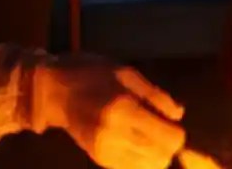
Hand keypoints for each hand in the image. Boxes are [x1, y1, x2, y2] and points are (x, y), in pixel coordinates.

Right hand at [38, 55, 186, 168]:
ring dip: (156, 155)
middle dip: (169, 146)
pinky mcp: (100, 160)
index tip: (169, 120)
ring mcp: (106, 152)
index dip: (177, 131)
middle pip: (163, 158)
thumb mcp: (126, 73)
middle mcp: (116, 136)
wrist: (53, 92)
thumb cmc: (91, 73)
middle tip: (160, 128)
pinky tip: (135, 142)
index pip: (170, 138)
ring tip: (147, 136)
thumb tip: (178, 115)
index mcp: (124, 110)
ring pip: (150, 167)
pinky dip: (142, 160)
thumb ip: (155, 95)